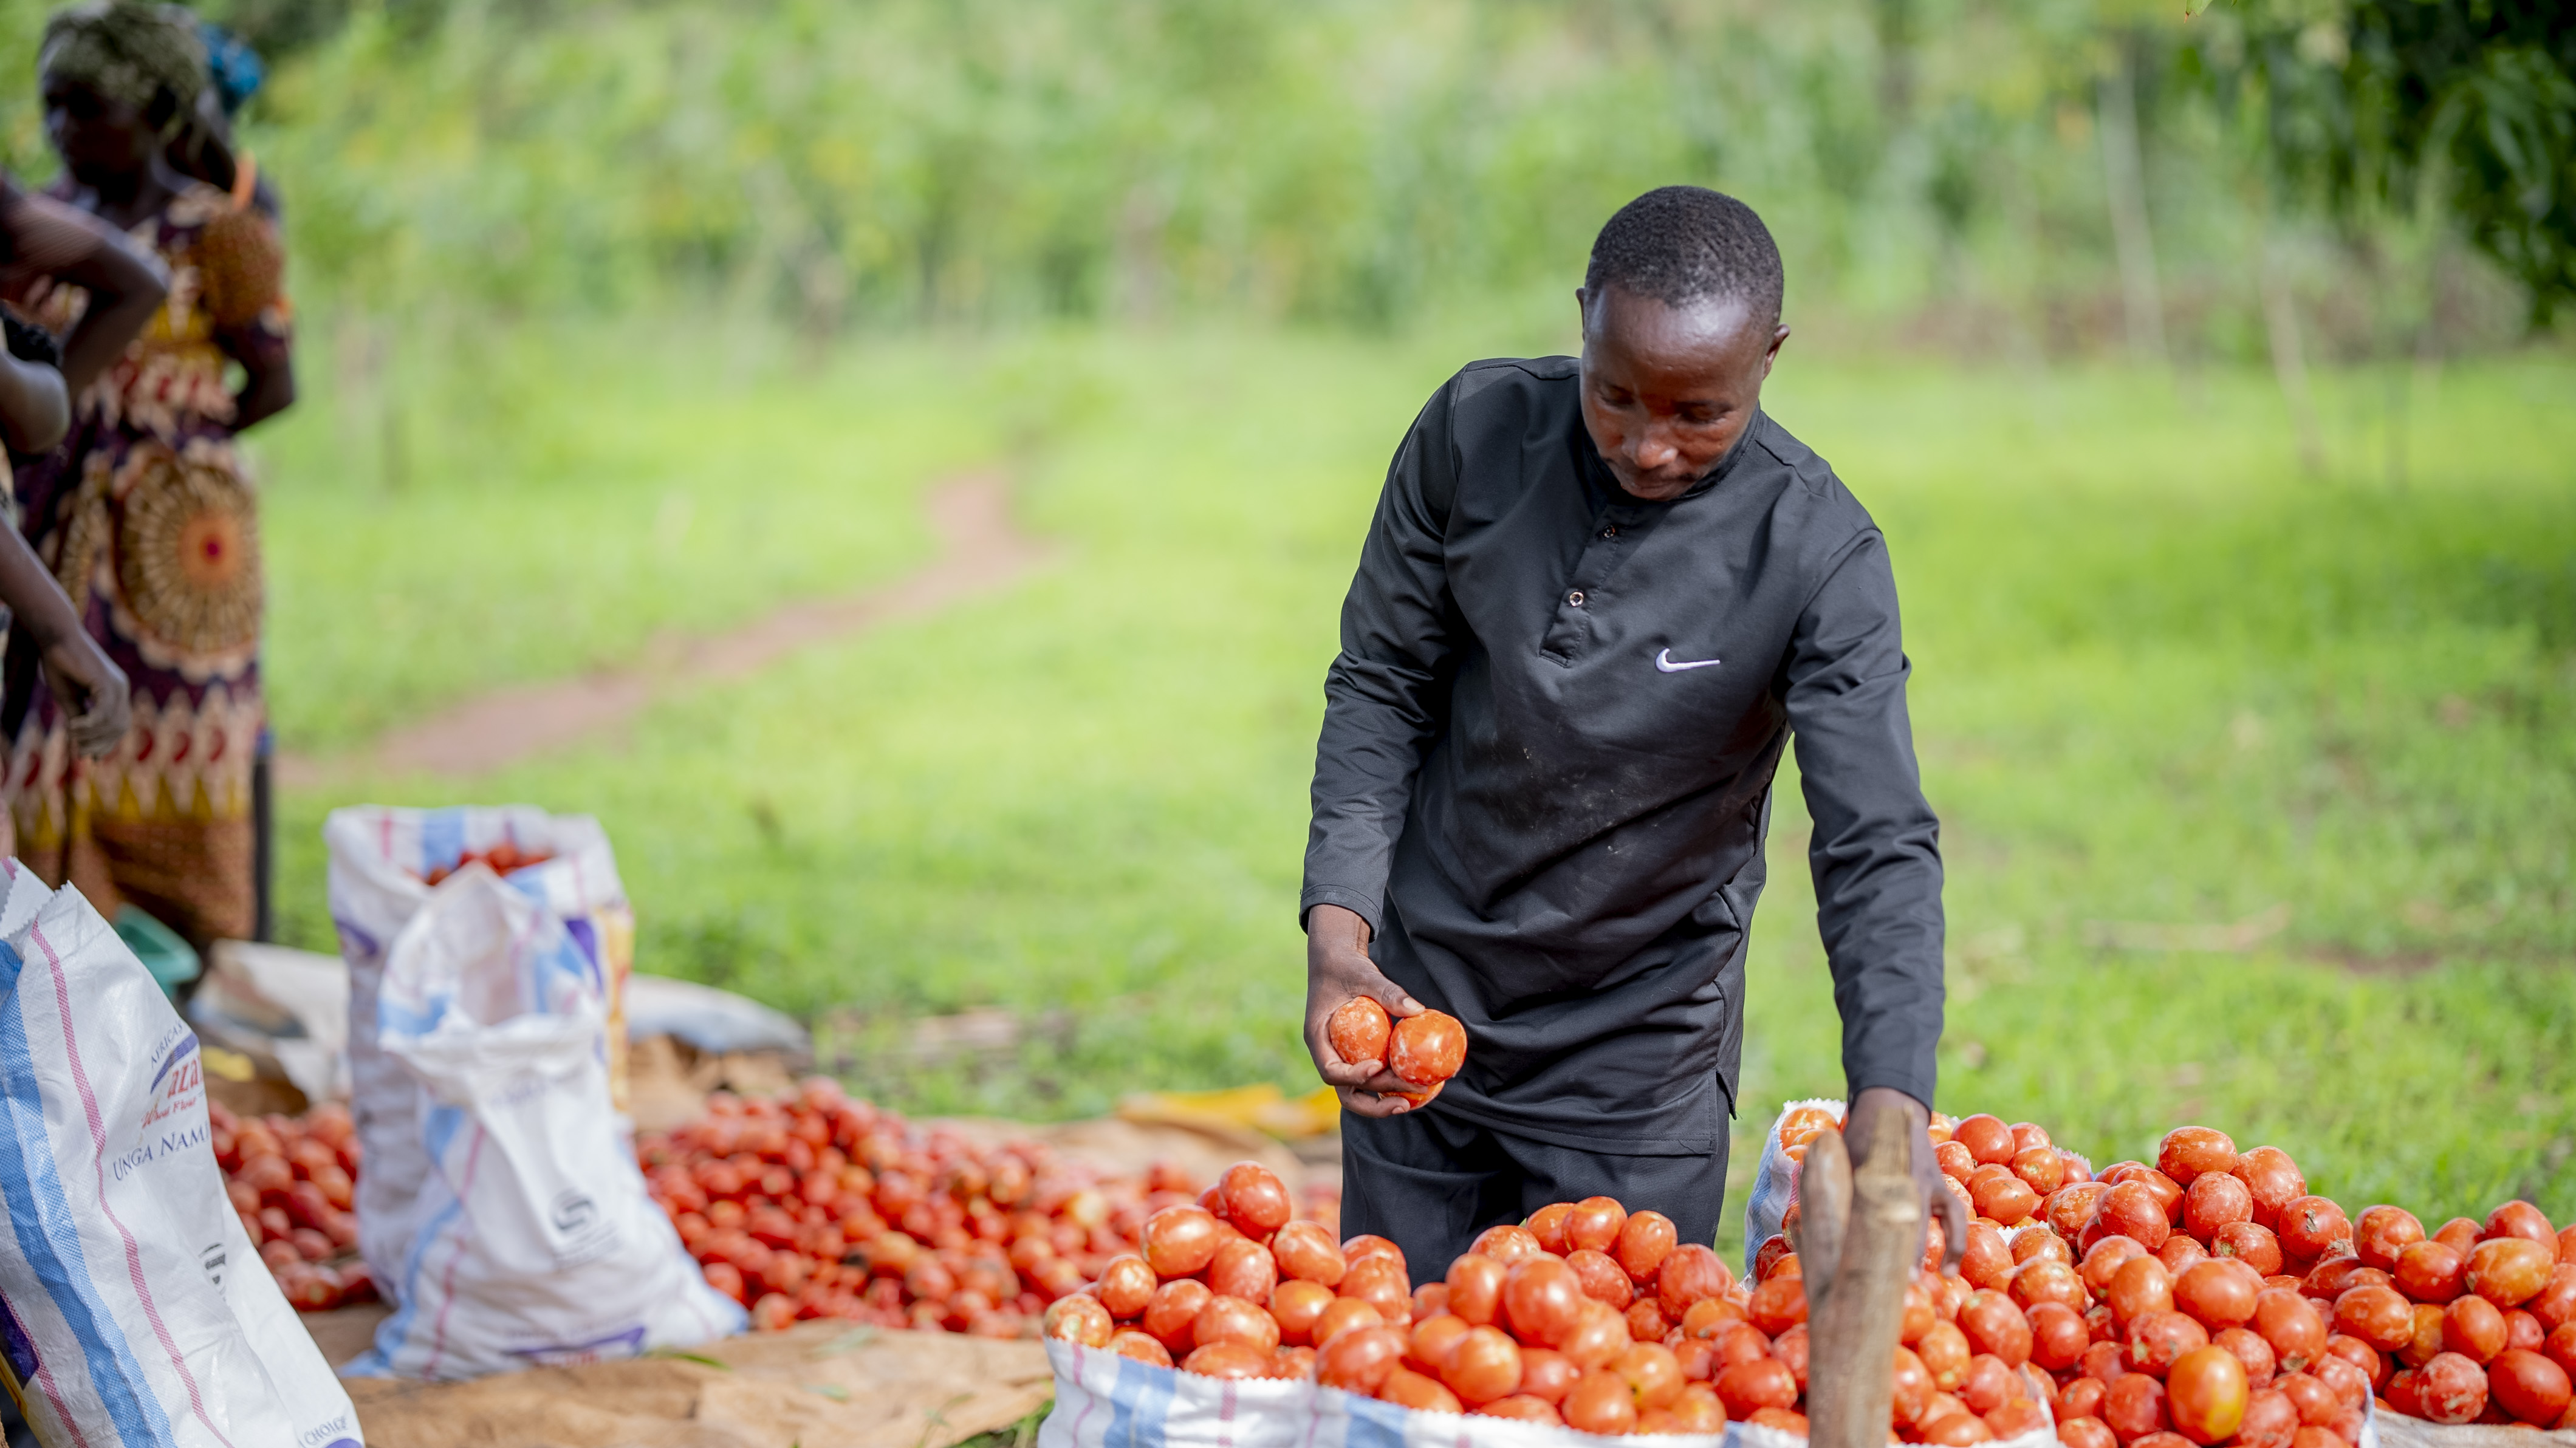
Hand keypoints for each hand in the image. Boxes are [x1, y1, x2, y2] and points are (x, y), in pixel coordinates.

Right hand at [41, 632, 128, 758]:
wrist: (57, 638)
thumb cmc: (61, 665)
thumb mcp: (70, 698)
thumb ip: (78, 720)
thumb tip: (80, 746)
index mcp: (116, 693)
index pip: (119, 725)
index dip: (107, 744)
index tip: (91, 758)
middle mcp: (121, 689)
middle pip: (120, 727)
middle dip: (101, 744)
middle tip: (82, 753)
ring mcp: (116, 685)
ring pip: (112, 722)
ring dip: (92, 735)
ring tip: (73, 735)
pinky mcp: (106, 681)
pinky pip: (104, 711)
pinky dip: (90, 723)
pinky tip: (75, 726)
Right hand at [1303, 902, 1426, 1119]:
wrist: (1336, 960)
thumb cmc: (1345, 966)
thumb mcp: (1364, 974)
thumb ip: (1388, 991)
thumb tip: (1419, 1010)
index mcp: (1318, 1038)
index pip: (1331, 1071)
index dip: (1354, 1076)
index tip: (1378, 1067)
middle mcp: (1328, 1054)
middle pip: (1345, 1093)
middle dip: (1373, 1105)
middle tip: (1404, 1103)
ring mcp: (1341, 1058)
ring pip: (1357, 1093)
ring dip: (1382, 1102)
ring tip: (1413, 1100)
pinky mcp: (1355, 1056)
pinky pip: (1370, 1078)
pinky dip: (1388, 1086)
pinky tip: (1413, 1086)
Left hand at [1847, 1084, 1963, 1272]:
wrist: (1889, 1105)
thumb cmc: (1856, 1139)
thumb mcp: (1841, 1159)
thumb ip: (1835, 1189)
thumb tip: (1808, 1227)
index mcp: (1882, 1173)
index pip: (1881, 1211)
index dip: (1878, 1241)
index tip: (1872, 1268)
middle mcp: (1910, 1179)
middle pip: (1913, 1221)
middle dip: (1909, 1254)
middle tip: (1904, 1284)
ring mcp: (1930, 1182)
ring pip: (1945, 1219)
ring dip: (1945, 1248)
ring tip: (1942, 1278)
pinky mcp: (1941, 1186)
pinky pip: (1955, 1216)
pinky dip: (1956, 1240)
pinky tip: (1949, 1268)